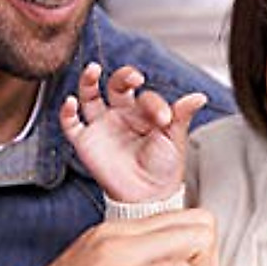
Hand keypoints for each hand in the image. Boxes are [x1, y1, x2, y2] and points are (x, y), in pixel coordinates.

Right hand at [59, 62, 205, 202]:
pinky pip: (71, 124)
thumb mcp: (175, 139)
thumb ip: (182, 115)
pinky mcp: (86, 142)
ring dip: (88, 80)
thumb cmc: (163, 168)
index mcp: (143, 111)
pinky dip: (66, 112)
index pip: (145, 96)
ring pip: (90, 95)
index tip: (164, 118)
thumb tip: (199, 97)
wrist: (149, 196)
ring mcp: (102, 126)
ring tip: (93, 69)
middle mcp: (121, 114)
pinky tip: (71, 102)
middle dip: (124, 76)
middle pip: (117, 84)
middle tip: (134, 78)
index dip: (154, 103)